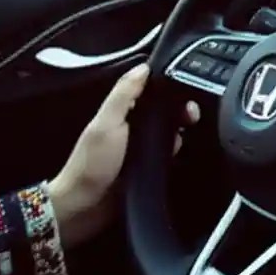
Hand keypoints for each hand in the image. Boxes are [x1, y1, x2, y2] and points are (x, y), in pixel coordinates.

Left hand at [49, 63, 199, 247]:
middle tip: (191, 117)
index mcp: (121, 112)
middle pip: (163, 110)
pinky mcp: (146, 168)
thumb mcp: (106, 124)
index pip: (150, 90)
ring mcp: (139, 149)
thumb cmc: (91, 164)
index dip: (169, 86)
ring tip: (185, 136)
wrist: (84, 208)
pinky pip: (168, 154)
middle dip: (180, 110)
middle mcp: (131, 127)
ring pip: (168, 131)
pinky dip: (176, 152)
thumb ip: (124, 94)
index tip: (187, 88)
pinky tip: (180, 154)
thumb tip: (143, 66)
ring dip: (180, 132)